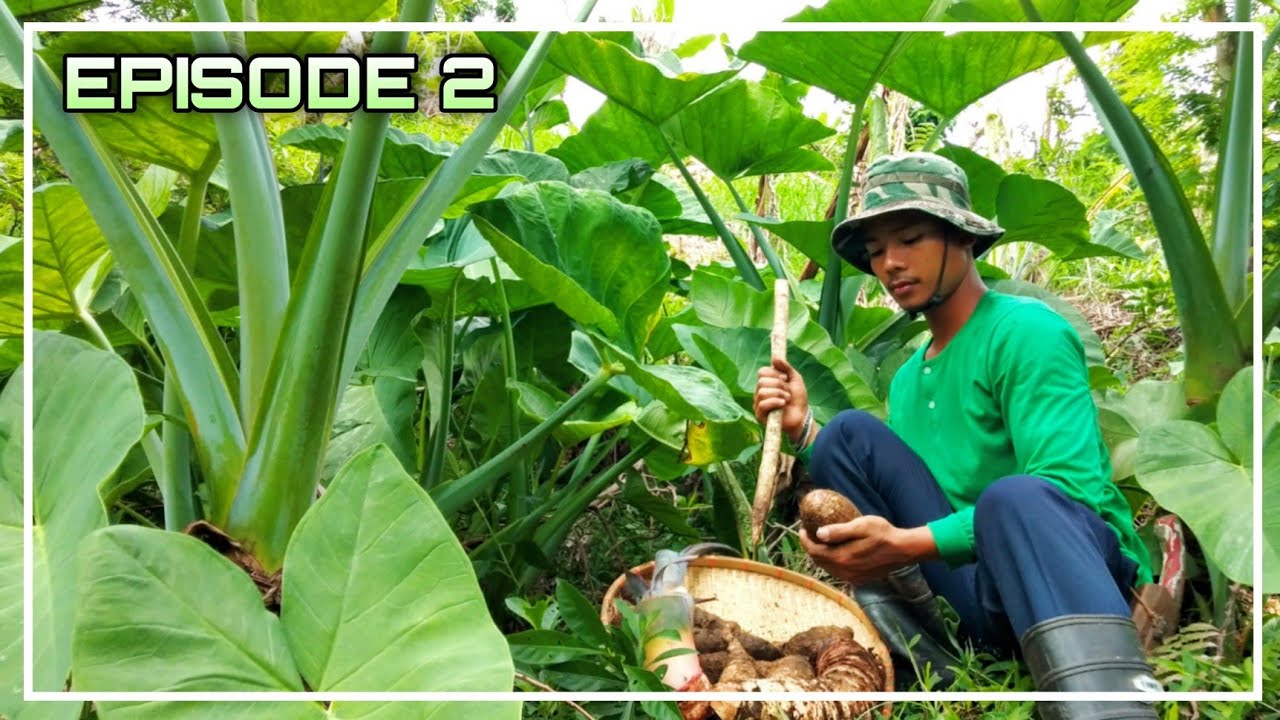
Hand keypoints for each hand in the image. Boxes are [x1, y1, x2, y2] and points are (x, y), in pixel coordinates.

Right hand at [753, 356, 809, 444]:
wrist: (802, 416)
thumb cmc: (798, 399)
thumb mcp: (795, 379)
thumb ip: (786, 367)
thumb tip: (775, 357)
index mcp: (767, 383)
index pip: (761, 372)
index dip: (774, 373)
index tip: (785, 378)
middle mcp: (760, 392)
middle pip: (762, 381)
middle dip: (779, 385)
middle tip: (788, 391)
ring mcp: (758, 404)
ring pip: (762, 392)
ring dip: (778, 394)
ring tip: (787, 399)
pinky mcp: (759, 415)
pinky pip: (762, 404)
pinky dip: (775, 402)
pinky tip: (783, 405)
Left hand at [799, 517, 934, 584]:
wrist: (903, 550)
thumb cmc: (883, 534)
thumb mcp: (861, 526)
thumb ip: (839, 531)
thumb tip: (818, 534)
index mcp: (842, 558)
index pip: (814, 551)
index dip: (805, 540)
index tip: (802, 529)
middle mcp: (844, 571)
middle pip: (819, 561)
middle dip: (811, 548)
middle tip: (809, 534)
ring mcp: (852, 577)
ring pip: (828, 568)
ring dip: (821, 556)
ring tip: (820, 542)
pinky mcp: (860, 579)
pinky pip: (839, 572)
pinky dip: (832, 563)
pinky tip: (836, 553)